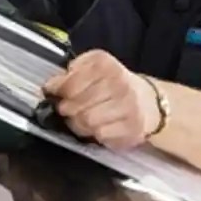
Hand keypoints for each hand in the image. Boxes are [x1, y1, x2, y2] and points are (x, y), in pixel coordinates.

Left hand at [41, 50, 160, 149]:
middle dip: (67, 110)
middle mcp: (119, 83)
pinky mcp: (133, 128)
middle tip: (69, 110)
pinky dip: (95, 134)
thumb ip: (70, 74)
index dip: (58, 92)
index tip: (55, 94)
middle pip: (76, 105)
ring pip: (87, 122)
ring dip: (79, 124)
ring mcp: (128, 106)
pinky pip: (101, 136)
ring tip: (83, 119)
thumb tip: (51, 86)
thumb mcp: (93, 67)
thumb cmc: (114, 84)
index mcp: (105, 64)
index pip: (70, 84)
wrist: (149, 102)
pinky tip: (99, 127)